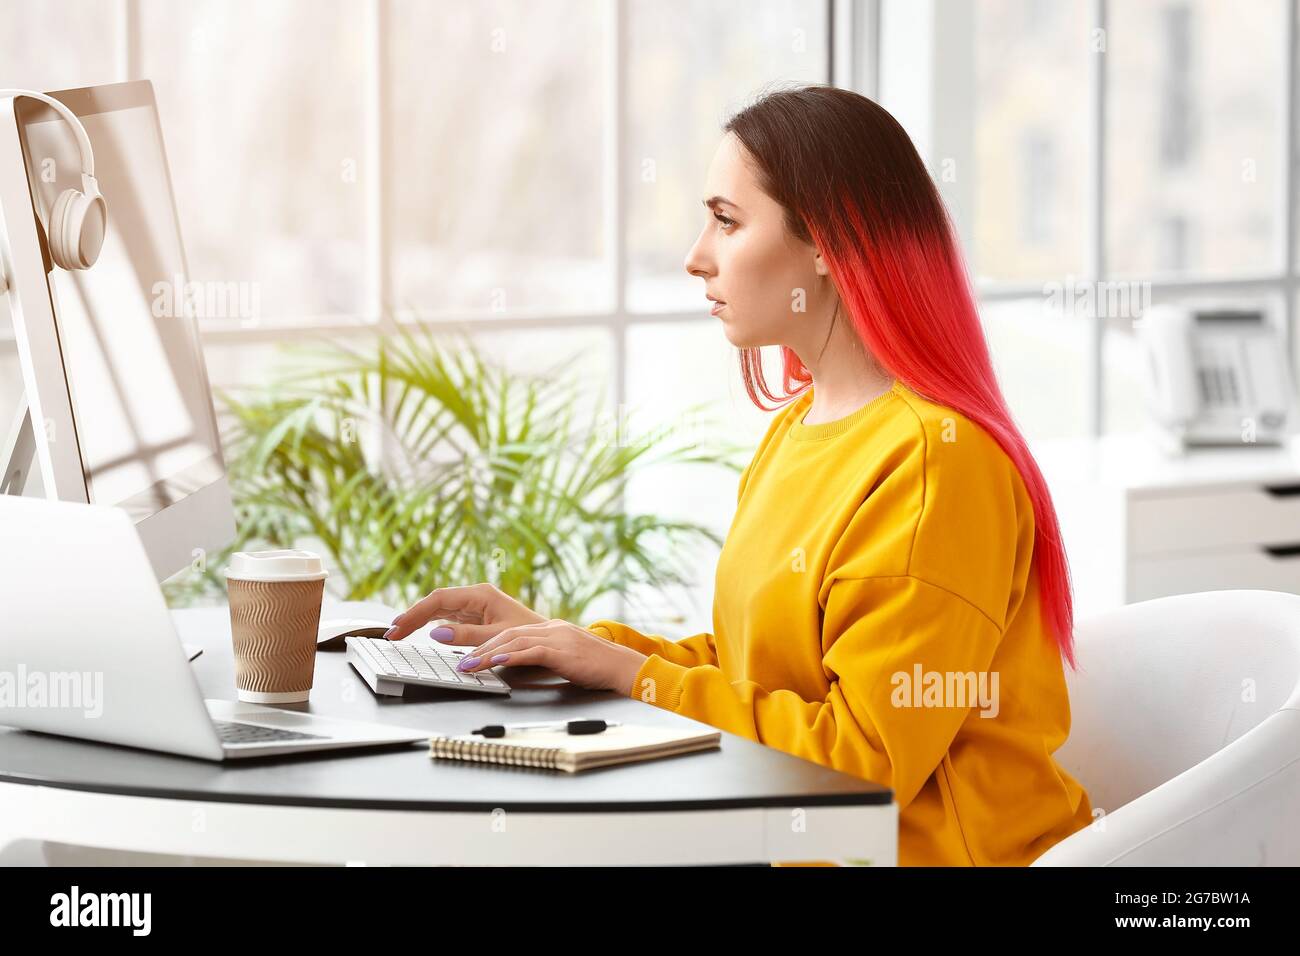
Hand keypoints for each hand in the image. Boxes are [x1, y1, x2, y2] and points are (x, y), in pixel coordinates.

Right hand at [385, 583, 545, 642]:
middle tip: (391, 633)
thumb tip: (436, 633)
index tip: (398, 627)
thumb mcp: (498, 637)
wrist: (548, 638)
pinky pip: (448, 616)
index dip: (416, 613)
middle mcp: (476, 596)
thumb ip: (468, 636)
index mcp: (481, 595)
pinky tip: (418, 630)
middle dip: (412, 616)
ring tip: (398, 633)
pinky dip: (431, 623)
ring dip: (419, 620)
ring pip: (440, 609)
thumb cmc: (530, 635)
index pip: (439, 600)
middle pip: (436, 602)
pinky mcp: (476, 615)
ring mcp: (475, 605)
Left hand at [448, 619, 647, 695]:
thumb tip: (519, 664)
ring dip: (489, 655)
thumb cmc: (597, 667)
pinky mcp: (564, 650)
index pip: (511, 633)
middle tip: (461, 662)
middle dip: (481, 648)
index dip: (488, 644)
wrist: (624, 667)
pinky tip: (497, 662)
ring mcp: (558, 637)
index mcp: (550, 628)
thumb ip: (545, 655)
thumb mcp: (566, 658)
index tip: (469, 656)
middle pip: (507, 634)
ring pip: (515, 641)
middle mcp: (551, 628)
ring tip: (470, 666)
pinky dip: (512, 656)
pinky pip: (532, 651)